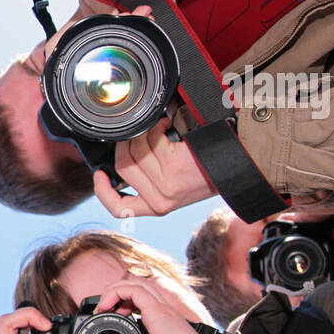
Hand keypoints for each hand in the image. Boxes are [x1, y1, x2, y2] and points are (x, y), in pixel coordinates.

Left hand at [87, 278, 223, 333]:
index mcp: (163, 328)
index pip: (141, 305)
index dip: (122, 306)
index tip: (107, 321)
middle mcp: (164, 315)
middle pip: (137, 289)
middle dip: (115, 295)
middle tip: (101, 313)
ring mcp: (162, 311)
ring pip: (136, 283)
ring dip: (114, 289)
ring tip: (101, 308)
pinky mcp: (159, 311)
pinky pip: (134, 289)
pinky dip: (116, 291)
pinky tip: (105, 307)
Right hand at [94, 118, 213, 217]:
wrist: (233, 168)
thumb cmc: (205, 173)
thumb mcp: (172, 189)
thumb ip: (147, 181)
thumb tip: (122, 158)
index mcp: (155, 207)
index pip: (119, 208)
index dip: (103, 191)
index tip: (99, 174)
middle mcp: (159, 200)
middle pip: (122, 166)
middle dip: (125, 144)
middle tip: (138, 134)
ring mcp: (166, 184)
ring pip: (134, 150)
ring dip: (142, 132)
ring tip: (157, 127)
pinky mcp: (174, 166)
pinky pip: (150, 139)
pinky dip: (156, 126)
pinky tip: (166, 125)